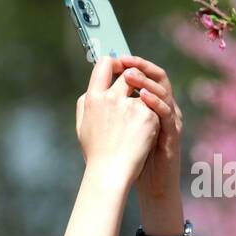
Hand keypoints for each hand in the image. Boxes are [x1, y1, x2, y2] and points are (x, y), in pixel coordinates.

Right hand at [75, 55, 159, 187]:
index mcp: (93, 98)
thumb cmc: (95, 152)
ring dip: (143, 103)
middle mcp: (112, 98)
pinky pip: (153, 108)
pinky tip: (144, 134)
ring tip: (136, 124)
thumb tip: (93, 88)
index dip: (114, 62)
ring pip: (143, 93)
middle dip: (134, 79)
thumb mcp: (82, 125)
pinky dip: (151, 118)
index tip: (119, 66)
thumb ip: (86, 103)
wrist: (111, 173)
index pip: (104, 64)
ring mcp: (131, 106)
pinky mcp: (148, 116)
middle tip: (136, 89)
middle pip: (129, 74)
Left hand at [113, 55, 182, 201]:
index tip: (116, 58)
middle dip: (141, 66)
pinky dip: (156, 101)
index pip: (145, 74)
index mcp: (151, 104)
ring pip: (164, 91)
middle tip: (125, 61)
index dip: (132, 63)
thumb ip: (114, 109)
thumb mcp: (122, 127)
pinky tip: (142, 97)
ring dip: (146, 81)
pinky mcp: (173, 133)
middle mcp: (163, 107)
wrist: (150, 183)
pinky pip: (167, 113)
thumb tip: (96, 91)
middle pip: (158, 76)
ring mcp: (170, 119)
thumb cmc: (134, 156)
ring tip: (129, 75)